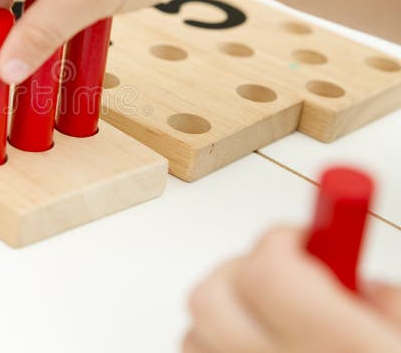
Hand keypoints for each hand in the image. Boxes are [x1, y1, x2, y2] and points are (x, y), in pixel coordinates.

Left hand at [184, 226, 400, 352]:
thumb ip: (385, 303)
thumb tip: (355, 279)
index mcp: (339, 347)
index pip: (269, 275)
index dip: (279, 242)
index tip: (302, 236)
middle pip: (211, 299)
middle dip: (238, 269)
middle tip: (280, 272)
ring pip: (196, 330)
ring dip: (223, 309)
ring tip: (268, 317)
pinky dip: (213, 343)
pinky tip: (251, 344)